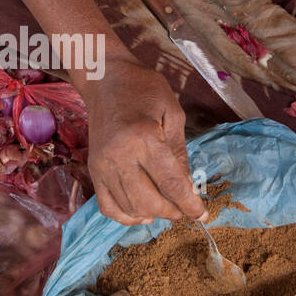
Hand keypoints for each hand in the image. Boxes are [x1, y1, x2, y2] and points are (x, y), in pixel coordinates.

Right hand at [81, 56, 205, 225]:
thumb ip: (180, 153)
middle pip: (149, 201)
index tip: (202, 216)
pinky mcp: (93, 170)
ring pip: (129, 207)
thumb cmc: (144, 90)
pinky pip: (107, 206)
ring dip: (152, 215)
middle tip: (184, 208)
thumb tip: (188, 188)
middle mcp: (120, 156)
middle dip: (172, 211)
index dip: (189, 204)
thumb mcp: (172, 114)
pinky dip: (125, 216)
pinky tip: (141, 214)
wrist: (105, 79)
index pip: (170, 183)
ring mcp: (103, 166)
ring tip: (166, 208)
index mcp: (144, 139)